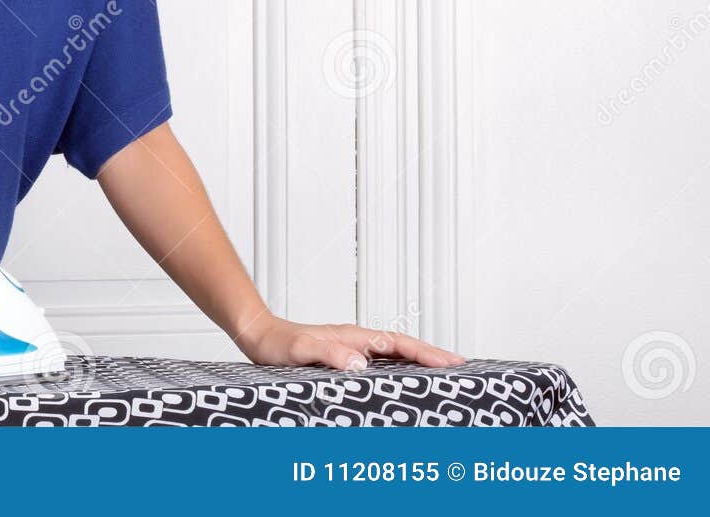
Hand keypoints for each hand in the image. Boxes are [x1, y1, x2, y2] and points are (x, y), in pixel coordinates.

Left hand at [235, 313, 466, 370]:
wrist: (259, 338)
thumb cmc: (278, 343)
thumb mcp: (301, 349)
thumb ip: (328, 352)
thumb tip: (361, 363)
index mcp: (354, 337)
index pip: (400, 343)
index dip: (427, 353)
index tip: (453, 361)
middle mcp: (357, 341)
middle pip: (404, 347)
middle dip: (433, 356)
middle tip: (461, 369)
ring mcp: (352, 349)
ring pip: (395, 355)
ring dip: (418, 363)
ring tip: (442, 376)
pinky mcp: (344, 359)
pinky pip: (381, 364)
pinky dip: (399, 370)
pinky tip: (403, 383)